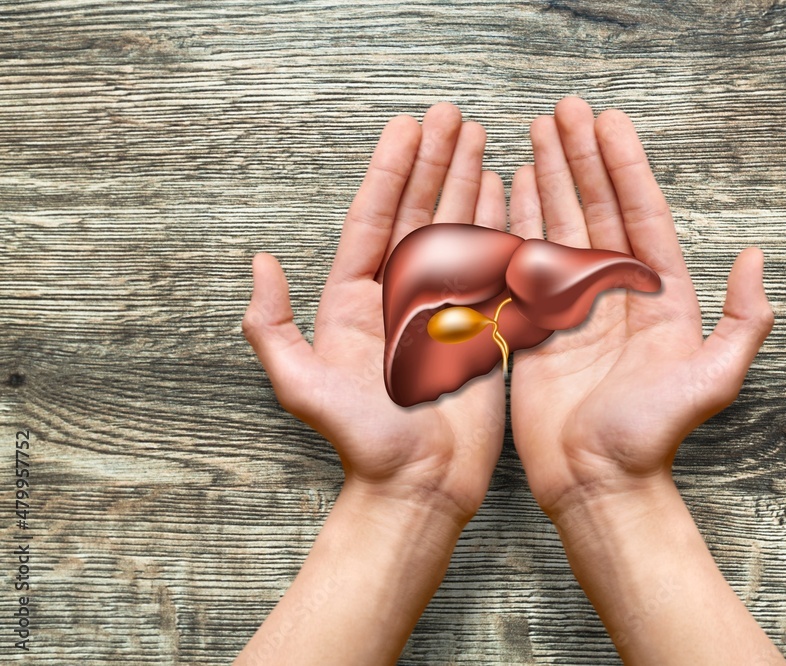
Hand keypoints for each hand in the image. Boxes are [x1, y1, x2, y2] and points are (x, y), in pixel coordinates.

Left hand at [242, 102, 507, 521]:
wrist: (418, 485)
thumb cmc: (362, 442)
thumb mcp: (302, 386)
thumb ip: (274, 326)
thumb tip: (260, 262)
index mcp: (356, 300)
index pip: (376, 219)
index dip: (392, 170)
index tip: (408, 126)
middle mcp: (399, 295)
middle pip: (419, 212)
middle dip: (435, 160)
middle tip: (451, 114)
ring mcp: (442, 307)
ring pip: (456, 229)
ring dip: (467, 182)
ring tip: (479, 138)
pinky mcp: (479, 326)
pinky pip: (490, 265)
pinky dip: (498, 226)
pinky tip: (503, 193)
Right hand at [508, 96, 774, 516]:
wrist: (597, 482)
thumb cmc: (652, 437)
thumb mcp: (713, 379)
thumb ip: (742, 320)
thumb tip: (757, 258)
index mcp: (659, 297)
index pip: (640, 214)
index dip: (624, 165)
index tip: (607, 123)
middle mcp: (615, 294)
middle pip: (596, 208)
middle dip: (579, 157)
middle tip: (563, 110)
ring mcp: (572, 307)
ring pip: (559, 227)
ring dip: (548, 179)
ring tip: (534, 135)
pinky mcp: (537, 326)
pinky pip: (523, 265)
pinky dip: (516, 226)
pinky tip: (509, 193)